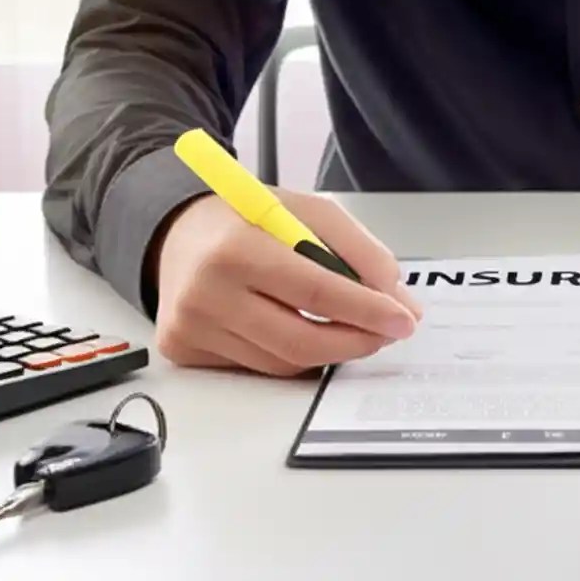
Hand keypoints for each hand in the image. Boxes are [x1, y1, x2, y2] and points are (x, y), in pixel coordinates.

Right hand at [152, 189, 421, 375]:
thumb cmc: (248, 220)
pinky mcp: (184, 349)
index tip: (402, 320)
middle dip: (356, 342)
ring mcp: (191, 326)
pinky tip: (299, 329)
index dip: (366, 311)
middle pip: (300, 341)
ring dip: (328, 351)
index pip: (315, 292)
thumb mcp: (309, 213)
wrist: (177, 231)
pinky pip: (258, 367)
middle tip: (386, 334)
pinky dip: (291, 354)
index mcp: (236, 247)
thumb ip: (361, 252)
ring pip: (284, 363)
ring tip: (348, 327)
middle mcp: (206, 292)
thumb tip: (400, 302)